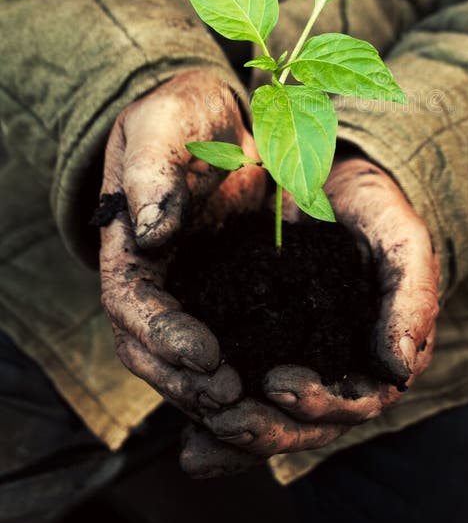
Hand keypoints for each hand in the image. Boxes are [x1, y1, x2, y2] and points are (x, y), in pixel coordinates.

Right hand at [99, 69, 264, 416]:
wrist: (216, 117)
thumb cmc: (181, 115)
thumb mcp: (162, 126)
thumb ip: (152, 174)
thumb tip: (151, 234)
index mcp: (128, 245)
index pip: (132, 305)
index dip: (163, 336)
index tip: (206, 355)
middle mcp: (156, 278)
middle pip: (154, 350)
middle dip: (188, 382)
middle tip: (234, 397)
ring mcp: (192, 288)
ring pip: (191, 358)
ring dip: (217, 389)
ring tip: (259, 407)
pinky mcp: (231, 287)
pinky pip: (235, 335)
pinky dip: (251, 363)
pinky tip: (285, 378)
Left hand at [180, 156, 439, 476]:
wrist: (334, 181)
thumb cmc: (378, 212)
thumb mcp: (402, 243)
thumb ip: (410, 299)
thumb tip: (398, 370)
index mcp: (382, 356)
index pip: (357, 401)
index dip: (320, 403)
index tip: (277, 385)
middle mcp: (342, 374)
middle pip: (309, 425)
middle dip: (269, 430)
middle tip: (227, 421)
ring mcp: (302, 366)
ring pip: (274, 420)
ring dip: (238, 437)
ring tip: (198, 440)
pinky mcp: (264, 351)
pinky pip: (244, 393)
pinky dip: (219, 418)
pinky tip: (188, 443)